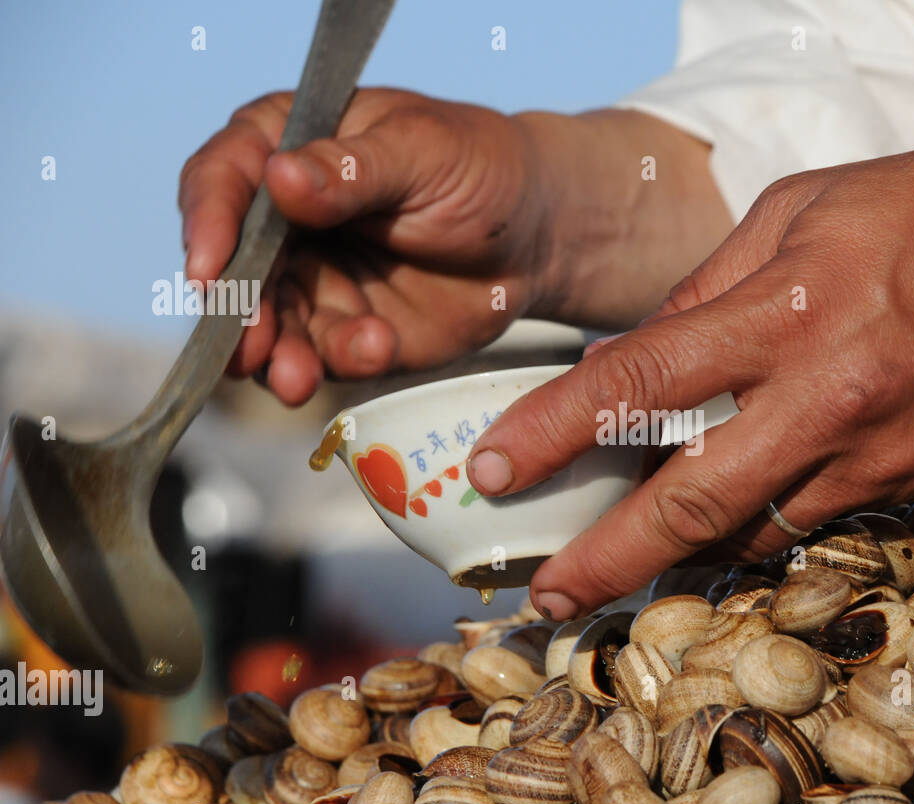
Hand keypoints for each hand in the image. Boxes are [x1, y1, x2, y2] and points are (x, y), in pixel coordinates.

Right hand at [180, 89, 554, 404]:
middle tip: (250, 349)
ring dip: (275, 355)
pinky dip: (339, 360)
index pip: (223, 179)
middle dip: (236, 313)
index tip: (207, 273)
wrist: (537, 236)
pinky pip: (322, 354)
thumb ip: (354, 171)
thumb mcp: (424, 153)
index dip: (208, 224)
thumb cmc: (481, 169)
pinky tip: (375, 348)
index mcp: (288, 145)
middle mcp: (282, 217)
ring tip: (299, 380)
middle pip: (232, 266)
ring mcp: (309, 278)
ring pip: (266, 323)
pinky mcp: (342, 329)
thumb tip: (281, 176)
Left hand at [466, 139, 913, 620]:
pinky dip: (754, 530)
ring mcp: (876, 452)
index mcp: (790, 308)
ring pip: (752, 531)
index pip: (639, 383)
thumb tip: (641, 356)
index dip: (551, 433)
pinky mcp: (913, 483)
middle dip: (606, 561)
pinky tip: (722, 527)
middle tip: (545, 600)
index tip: (492, 471)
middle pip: (690, 501)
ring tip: (620, 570)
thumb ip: (712, 284)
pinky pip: (811, 522)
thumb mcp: (804, 207)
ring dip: (677, 559)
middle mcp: (828, 395)